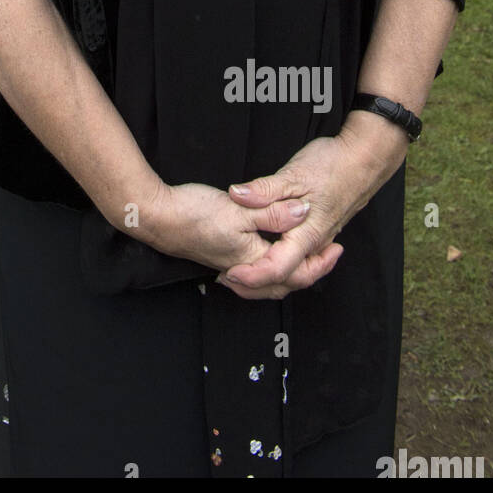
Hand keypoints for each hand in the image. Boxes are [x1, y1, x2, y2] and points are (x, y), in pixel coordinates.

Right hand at [142, 180, 316, 274]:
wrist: (156, 217)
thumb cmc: (194, 213)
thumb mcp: (239, 210)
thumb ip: (273, 213)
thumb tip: (303, 213)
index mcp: (253, 258)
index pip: (296, 272)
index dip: (320, 263)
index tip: (336, 248)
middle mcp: (243, 266)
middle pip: (283, 283)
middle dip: (307, 273)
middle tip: (327, 257)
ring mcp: (230, 261)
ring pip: (268, 278)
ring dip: (288, 271)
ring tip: (304, 257)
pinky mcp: (220, 252)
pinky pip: (254, 267)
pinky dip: (269, 265)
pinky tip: (268, 250)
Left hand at [217, 126, 407, 299]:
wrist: (365, 158)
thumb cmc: (333, 165)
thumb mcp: (294, 174)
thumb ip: (264, 189)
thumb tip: (236, 195)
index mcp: (307, 234)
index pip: (278, 269)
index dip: (252, 276)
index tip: (230, 273)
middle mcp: (314, 243)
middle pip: (286, 278)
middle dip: (257, 285)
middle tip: (227, 278)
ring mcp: (318, 239)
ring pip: (293, 269)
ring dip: (267, 275)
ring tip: (241, 271)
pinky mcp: (319, 230)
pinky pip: (300, 256)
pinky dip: (280, 260)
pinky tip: (265, 252)